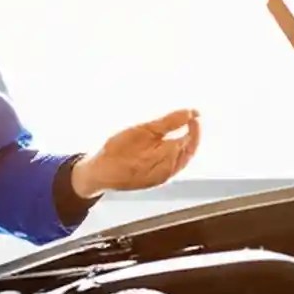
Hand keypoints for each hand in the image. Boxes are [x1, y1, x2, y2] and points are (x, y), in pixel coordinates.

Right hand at [71, 108, 200, 198]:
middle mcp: (170, 170)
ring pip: (182, 159)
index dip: (193, 124)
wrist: (100, 174)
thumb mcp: (142, 131)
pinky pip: (173, 166)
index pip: (189, 138)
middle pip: (189, 150)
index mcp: (169, 156)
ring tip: (181, 130)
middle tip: (189, 119)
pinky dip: (175, 153)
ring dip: (185, 144)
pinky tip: (168, 147)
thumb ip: (167, 122)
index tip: (194, 113)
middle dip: (191, 134)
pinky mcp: (155, 181)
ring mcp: (163, 177)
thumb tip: (188, 114)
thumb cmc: (117, 151)